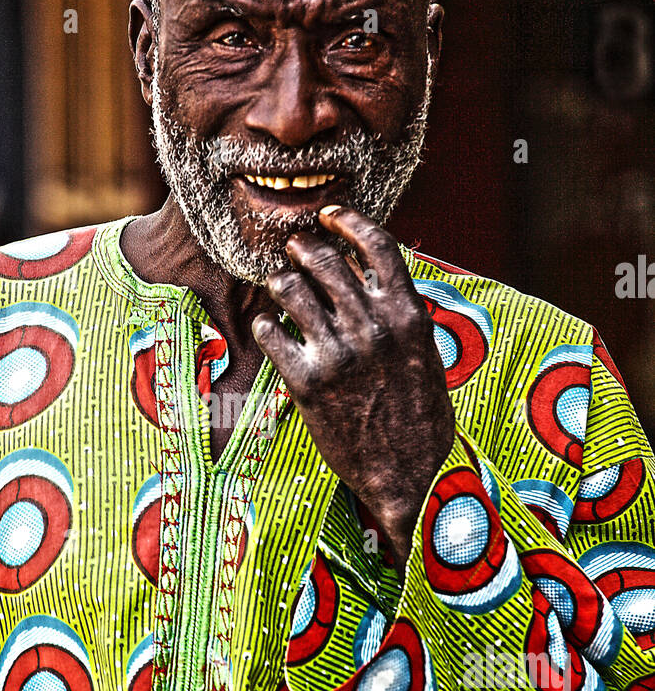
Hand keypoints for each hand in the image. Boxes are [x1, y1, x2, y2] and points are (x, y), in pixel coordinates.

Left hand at [251, 205, 455, 576]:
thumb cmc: (419, 414)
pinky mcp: (308, 382)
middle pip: (326, 261)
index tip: (329, 216)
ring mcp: (338, 353)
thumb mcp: (423, 353)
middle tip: (295, 249)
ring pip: (291, 289)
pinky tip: (271, 328)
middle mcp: (373, 327)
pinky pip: (272, 332)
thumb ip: (398, 312)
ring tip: (282, 288)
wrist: (411, 474)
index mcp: (407, 314)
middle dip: (304, 248)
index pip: (376, 245)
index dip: (348, 221)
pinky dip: (267, 324)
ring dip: (282, 282)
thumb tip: (372, 272)